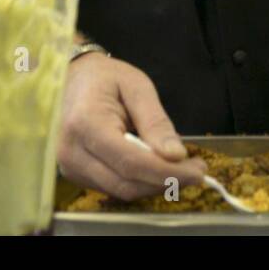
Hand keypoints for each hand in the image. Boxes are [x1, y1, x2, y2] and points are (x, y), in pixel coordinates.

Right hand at [56, 53, 205, 200]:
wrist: (71, 78)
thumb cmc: (105, 78)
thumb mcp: (137, 88)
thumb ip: (156, 122)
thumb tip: (176, 156)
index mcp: (86, 124)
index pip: (131, 163)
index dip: (167, 173)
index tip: (198, 171)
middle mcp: (72, 152)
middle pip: (127, 184)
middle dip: (166, 182)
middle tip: (197, 170)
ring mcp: (70, 167)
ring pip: (121, 191)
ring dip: (155, 184)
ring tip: (180, 167)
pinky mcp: (76, 174)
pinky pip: (113, 187)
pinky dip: (140, 181)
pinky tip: (155, 166)